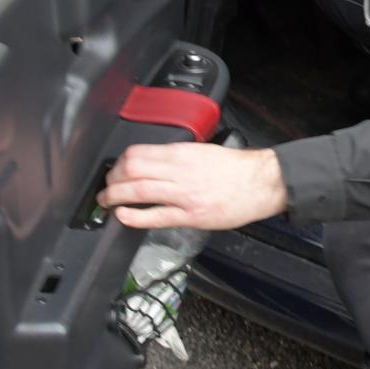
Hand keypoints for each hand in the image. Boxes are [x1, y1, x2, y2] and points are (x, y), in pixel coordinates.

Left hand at [98, 144, 287, 229]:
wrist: (261, 183)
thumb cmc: (237, 169)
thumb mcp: (204, 152)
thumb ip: (178, 157)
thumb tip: (154, 163)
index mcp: (183, 153)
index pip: (138, 153)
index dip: (119, 163)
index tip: (116, 169)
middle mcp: (180, 171)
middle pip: (131, 170)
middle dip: (112, 179)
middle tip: (108, 186)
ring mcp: (184, 194)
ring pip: (138, 191)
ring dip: (115, 196)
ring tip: (107, 201)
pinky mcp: (190, 215)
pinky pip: (155, 216)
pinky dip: (133, 216)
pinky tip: (123, 216)